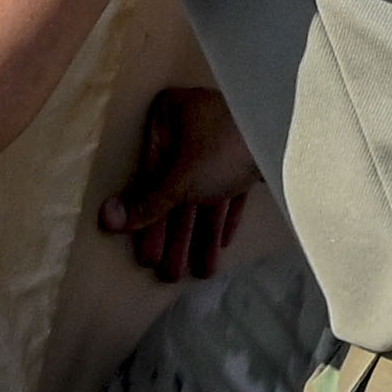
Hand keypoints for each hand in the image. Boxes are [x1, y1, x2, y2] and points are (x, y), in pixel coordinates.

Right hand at [102, 84, 262, 280]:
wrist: (286, 133)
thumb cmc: (223, 148)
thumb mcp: (178, 180)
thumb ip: (146, 204)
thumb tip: (105, 219)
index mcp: (170, 117)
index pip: (150, 179)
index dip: (148, 223)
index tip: (145, 256)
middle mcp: (195, 124)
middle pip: (178, 190)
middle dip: (177, 237)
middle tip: (170, 274)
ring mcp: (224, 138)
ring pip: (205, 194)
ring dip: (201, 235)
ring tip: (201, 271)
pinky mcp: (249, 154)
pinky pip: (230, 191)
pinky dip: (225, 217)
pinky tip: (222, 246)